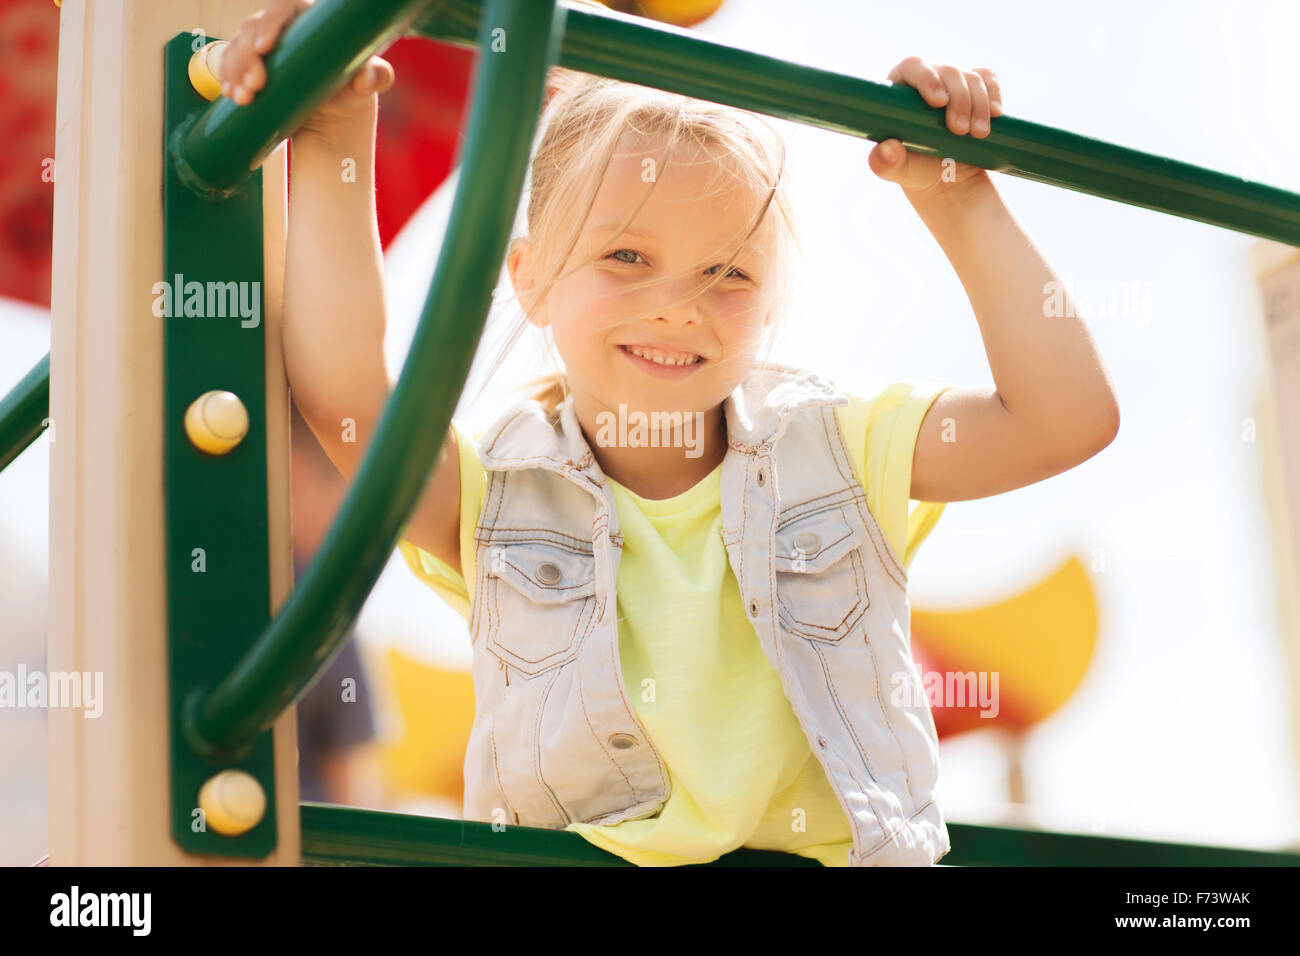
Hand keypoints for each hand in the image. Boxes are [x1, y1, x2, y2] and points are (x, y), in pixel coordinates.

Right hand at [217, 0, 394, 144]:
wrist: (336, 110)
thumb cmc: (354, 87)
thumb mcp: (369, 80)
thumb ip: (376, 76)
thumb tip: (365, 79)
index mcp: (308, 17)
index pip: (283, 7)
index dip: (270, 23)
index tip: (264, 48)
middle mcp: (282, 26)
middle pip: (254, 28)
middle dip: (248, 57)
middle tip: (256, 85)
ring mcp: (264, 44)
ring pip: (239, 47)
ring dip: (236, 71)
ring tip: (244, 98)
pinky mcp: (252, 63)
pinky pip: (232, 65)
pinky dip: (230, 80)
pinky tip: (232, 96)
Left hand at [868, 56, 1002, 202]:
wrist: (947, 180)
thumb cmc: (916, 171)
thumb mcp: (899, 171)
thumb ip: (885, 163)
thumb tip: (887, 149)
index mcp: (900, 91)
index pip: (912, 67)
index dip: (927, 77)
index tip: (939, 102)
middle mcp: (927, 79)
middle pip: (947, 71)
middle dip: (959, 99)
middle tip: (960, 130)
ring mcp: (953, 84)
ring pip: (971, 77)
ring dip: (979, 104)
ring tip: (979, 134)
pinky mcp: (975, 90)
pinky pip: (989, 80)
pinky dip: (994, 95)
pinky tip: (995, 114)